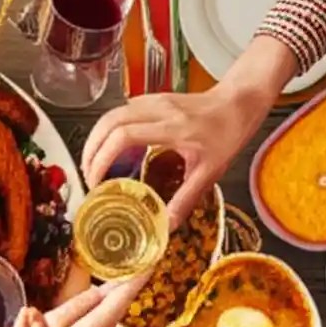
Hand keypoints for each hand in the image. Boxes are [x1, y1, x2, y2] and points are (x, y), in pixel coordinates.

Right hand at [80, 36, 294, 225]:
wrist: (238, 102)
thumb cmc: (227, 133)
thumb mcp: (210, 172)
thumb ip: (186, 199)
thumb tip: (165, 227)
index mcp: (172, 128)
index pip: (123, 136)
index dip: (102, 158)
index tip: (97, 180)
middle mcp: (157, 110)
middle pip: (108, 122)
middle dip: (90, 148)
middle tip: (87, 174)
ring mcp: (153, 101)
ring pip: (111, 113)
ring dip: (96, 138)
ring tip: (92, 163)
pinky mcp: (151, 99)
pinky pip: (120, 111)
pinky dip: (107, 130)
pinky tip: (109, 148)